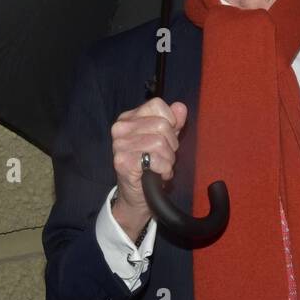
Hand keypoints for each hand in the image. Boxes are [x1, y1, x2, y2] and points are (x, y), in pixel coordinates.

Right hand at [110, 97, 187, 240]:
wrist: (137, 194)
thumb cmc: (150, 164)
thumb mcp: (165, 139)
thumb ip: (173, 122)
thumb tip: (180, 107)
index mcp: (128, 118)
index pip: (157, 104)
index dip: (171, 121)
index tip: (168, 137)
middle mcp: (120, 128)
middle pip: (162, 125)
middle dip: (171, 144)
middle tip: (164, 155)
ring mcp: (119, 145)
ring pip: (160, 142)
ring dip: (168, 159)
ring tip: (161, 165)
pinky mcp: (123, 162)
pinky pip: (156, 159)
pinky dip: (164, 169)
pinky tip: (159, 173)